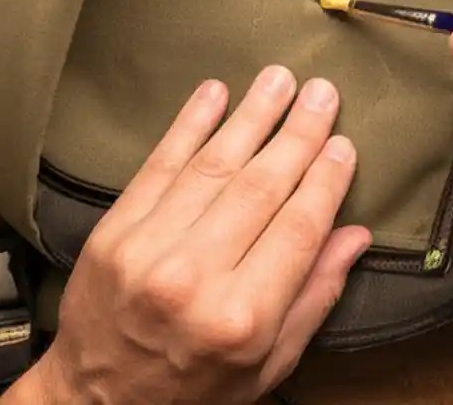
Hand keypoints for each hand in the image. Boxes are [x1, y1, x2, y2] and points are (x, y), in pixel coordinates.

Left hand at [6, 67, 370, 404]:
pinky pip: (160, 165)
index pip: (298, 228)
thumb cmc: (193, 389)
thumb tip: (355, 236)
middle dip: (297, 135)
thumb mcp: (268, 367)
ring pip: (212, 166)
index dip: (326, 180)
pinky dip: (188, 125)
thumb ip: (313, 299)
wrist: (96, 401)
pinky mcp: (114, 231)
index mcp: (242, 317)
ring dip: (250, 116)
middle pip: (259, 188)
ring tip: (279, 79)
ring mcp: (148, 249)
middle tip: (322, 93)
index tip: (345, 144)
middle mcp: (195, 278)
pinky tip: (214, 94)